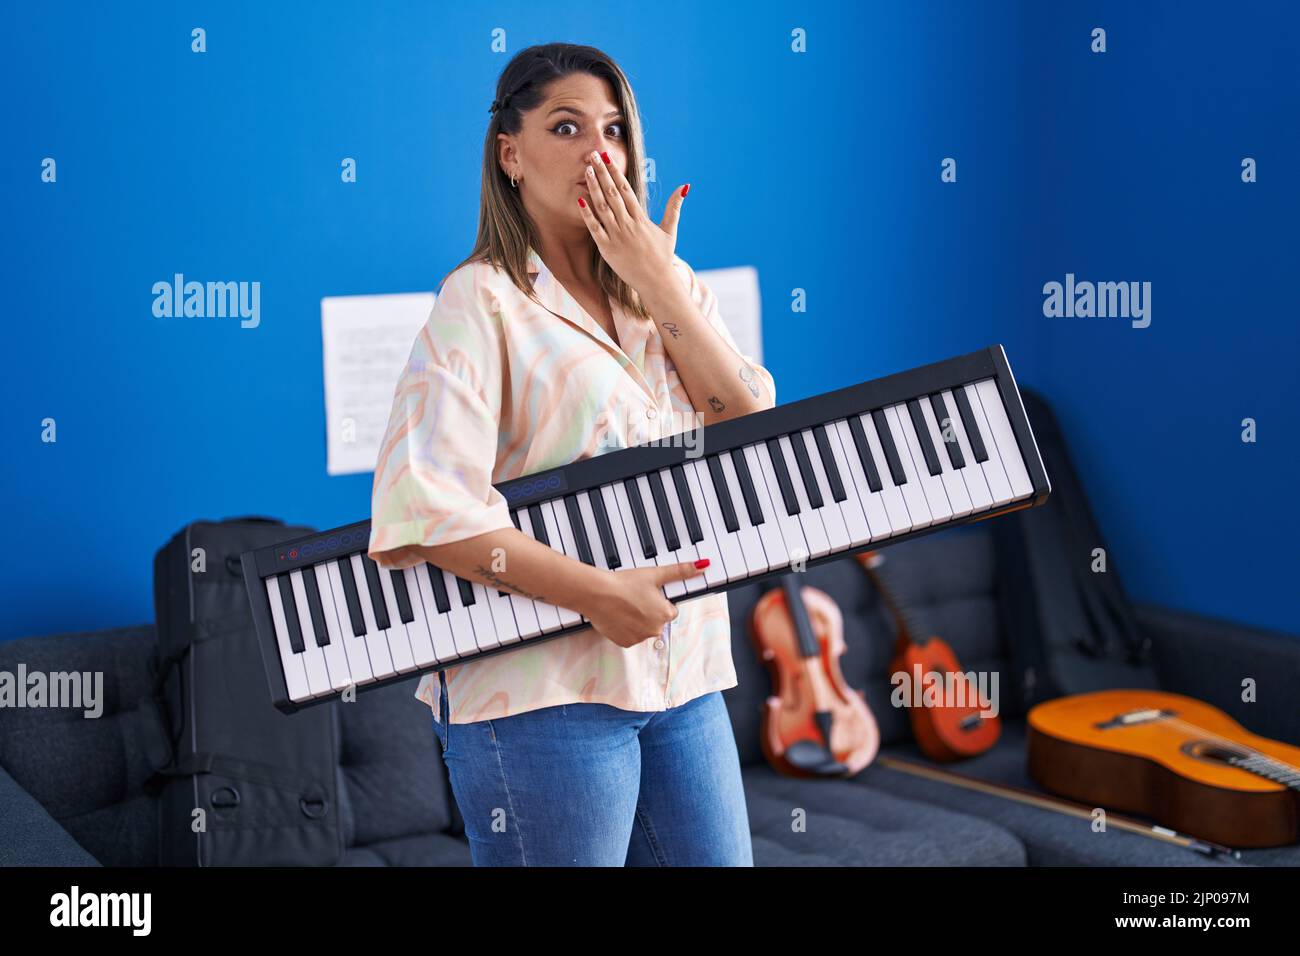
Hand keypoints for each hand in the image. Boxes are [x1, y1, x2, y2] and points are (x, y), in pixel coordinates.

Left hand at [578, 148, 688, 299]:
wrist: (657, 282)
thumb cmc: (663, 257)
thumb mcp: (670, 230)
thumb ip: (674, 207)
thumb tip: (684, 186)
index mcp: (641, 218)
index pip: (626, 189)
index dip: (615, 171)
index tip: (607, 156)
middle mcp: (628, 224)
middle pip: (612, 192)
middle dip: (602, 172)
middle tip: (592, 154)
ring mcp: (617, 236)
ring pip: (602, 207)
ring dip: (594, 187)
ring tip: (587, 170)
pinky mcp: (607, 249)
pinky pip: (595, 228)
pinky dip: (588, 214)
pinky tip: (580, 200)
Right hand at [578, 560, 708, 648]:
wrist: (597, 594)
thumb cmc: (624, 584)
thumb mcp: (655, 574)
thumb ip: (680, 571)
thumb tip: (701, 566)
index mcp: (665, 614)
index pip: (670, 610)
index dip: (659, 601)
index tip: (647, 594)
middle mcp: (655, 630)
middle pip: (657, 620)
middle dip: (649, 611)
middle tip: (634, 598)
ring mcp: (639, 638)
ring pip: (644, 629)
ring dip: (638, 620)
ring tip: (625, 605)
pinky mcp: (625, 643)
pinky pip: (631, 636)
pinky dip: (626, 628)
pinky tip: (619, 615)